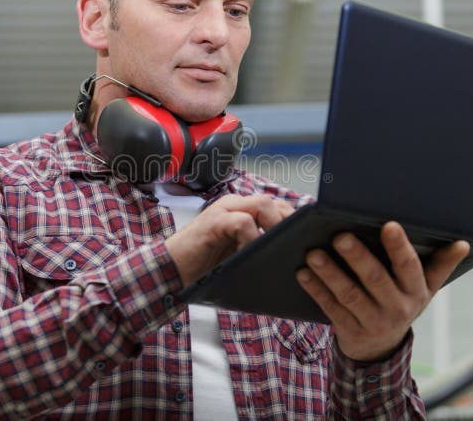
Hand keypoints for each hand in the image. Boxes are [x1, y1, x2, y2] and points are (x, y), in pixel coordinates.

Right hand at [165, 194, 294, 286]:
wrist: (170, 271)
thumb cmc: (202, 266)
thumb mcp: (236, 254)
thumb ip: (255, 246)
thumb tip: (287, 254)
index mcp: (238, 210)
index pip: (274, 205)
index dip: (290, 219)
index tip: (302, 238)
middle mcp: (232, 205)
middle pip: (272, 201)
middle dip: (287, 222)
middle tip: (292, 245)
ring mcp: (222, 211)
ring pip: (262, 204)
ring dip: (273, 226)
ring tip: (274, 247)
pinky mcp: (213, 222)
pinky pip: (242, 222)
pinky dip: (252, 238)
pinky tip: (248, 254)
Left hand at [296, 221, 469, 361]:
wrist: (382, 349)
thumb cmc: (402, 303)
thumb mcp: (425, 288)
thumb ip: (440, 265)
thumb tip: (463, 243)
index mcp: (416, 291)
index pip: (409, 266)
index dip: (399, 247)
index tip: (389, 225)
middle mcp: (396, 307)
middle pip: (375, 279)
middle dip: (358, 256)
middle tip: (340, 236)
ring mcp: (372, 321)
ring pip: (349, 295)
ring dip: (329, 273)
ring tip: (313, 253)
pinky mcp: (349, 331)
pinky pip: (331, 308)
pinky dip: (316, 290)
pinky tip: (302, 273)